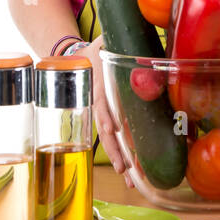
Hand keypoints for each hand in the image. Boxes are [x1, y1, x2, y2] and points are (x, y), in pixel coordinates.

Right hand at [86, 35, 133, 188]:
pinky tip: (128, 171)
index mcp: (97, 81)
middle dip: (114, 149)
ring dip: (117, 157)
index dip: (106, 113)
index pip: (101, 99)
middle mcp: (97, 100)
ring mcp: (100, 111)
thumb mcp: (105, 42)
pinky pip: (112, 138)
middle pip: (104, 127)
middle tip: (124, 167)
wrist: (77, 57)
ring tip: (127, 177)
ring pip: (108, 138)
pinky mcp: (105, 117)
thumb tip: (141, 50)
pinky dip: (119, 154)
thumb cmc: (98, 48)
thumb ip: (119, 43)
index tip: (112, 128)